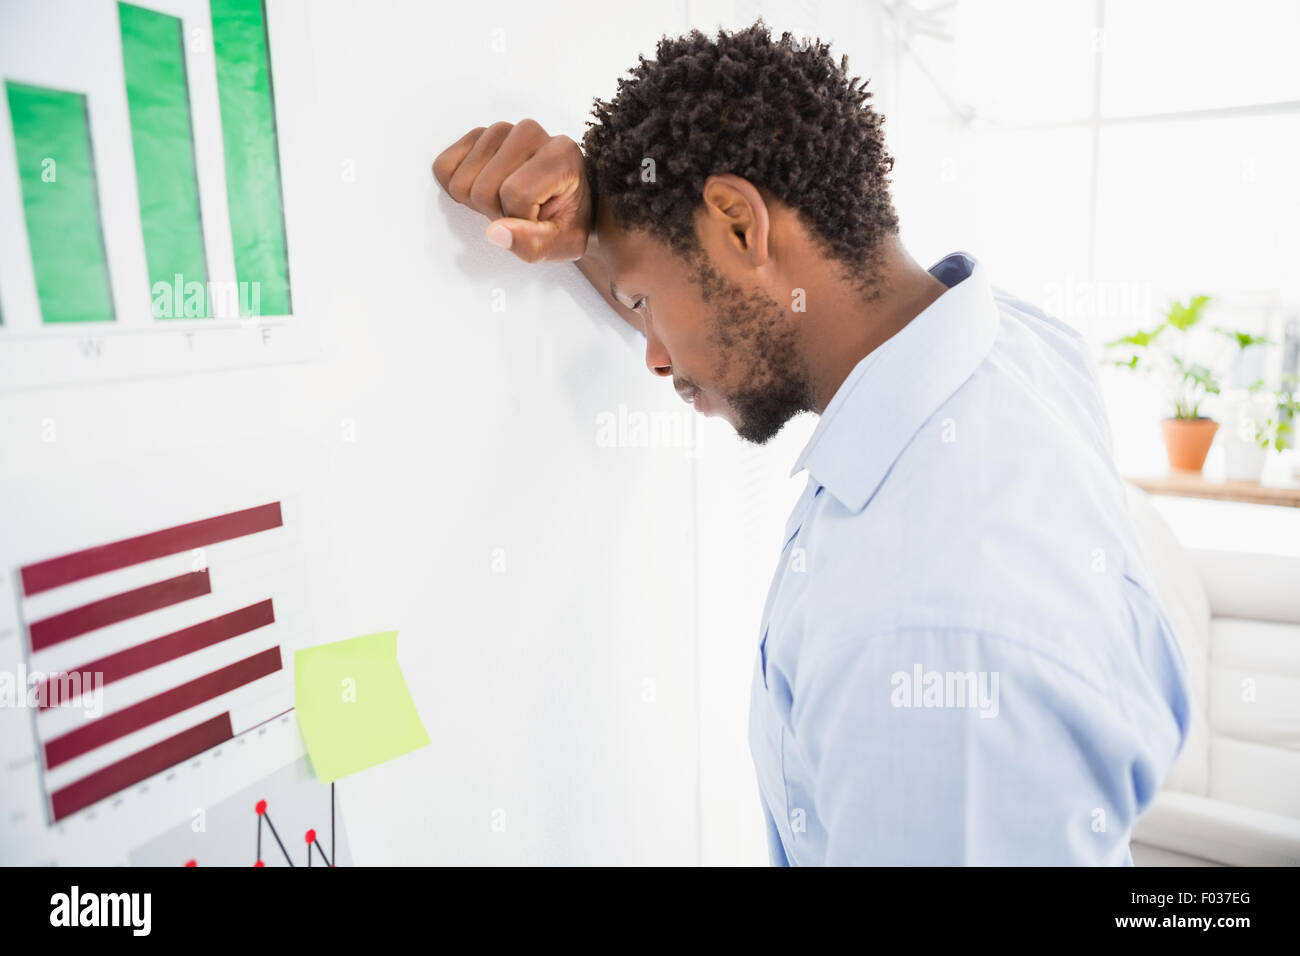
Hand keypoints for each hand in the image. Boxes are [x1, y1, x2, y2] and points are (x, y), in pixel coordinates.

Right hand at [433, 119, 592, 263]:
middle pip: (483, 189)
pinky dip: (458, 188)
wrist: (565, 201)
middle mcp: (531, 133)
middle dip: (498, 212)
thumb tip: (495, 233)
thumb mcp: (564, 245)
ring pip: (462, 181)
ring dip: (479, 202)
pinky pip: (444, 167)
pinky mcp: (478, 135)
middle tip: (521, 212)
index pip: (516, 193)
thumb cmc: (566, 221)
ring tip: (507, 200)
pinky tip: (485, 188)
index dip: (520, 220)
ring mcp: (502, 131)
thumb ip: (534, 244)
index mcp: (561, 154)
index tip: (538, 221)